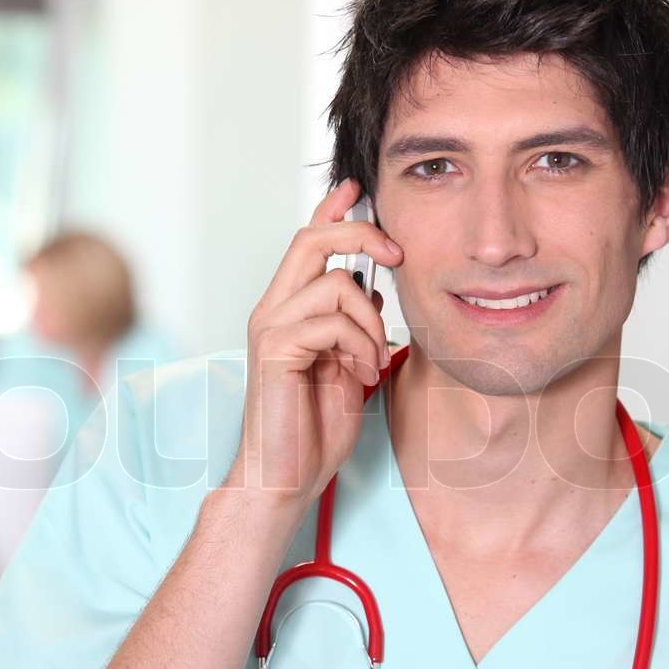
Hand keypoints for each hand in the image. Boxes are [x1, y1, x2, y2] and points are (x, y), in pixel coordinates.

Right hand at [228, 178, 400, 507]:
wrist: (285, 478)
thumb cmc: (313, 430)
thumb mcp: (349, 367)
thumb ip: (355, 327)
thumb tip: (374, 290)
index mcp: (288, 310)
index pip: (306, 243)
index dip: (332, 211)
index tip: (358, 190)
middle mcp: (273, 310)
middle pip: (312, 240)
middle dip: (362, 236)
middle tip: (398, 255)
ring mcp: (270, 327)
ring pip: (334, 283)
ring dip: (371, 321)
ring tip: (373, 360)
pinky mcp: (274, 349)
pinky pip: (330, 321)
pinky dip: (359, 346)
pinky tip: (361, 375)